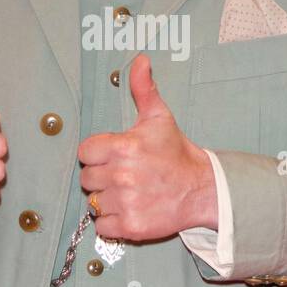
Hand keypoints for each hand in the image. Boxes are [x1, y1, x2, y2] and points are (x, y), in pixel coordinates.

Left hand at [77, 53, 217, 240]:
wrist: (202, 189)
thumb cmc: (176, 153)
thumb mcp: (159, 118)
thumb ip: (143, 88)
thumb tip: (139, 60)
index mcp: (123, 146)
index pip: (84, 153)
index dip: (97, 155)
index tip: (114, 157)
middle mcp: (122, 175)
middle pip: (87, 178)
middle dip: (102, 177)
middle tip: (124, 175)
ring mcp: (126, 202)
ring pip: (94, 202)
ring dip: (107, 200)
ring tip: (129, 192)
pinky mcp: (130, 226)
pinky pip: (102, 226)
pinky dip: (113, 222)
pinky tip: (130, 209)